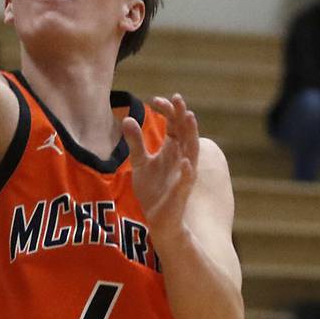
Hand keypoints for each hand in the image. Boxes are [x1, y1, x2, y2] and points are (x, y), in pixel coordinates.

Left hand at [122, 93, 198, 243]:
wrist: (158, 220)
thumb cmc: (153, 190)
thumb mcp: (140, 162)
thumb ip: (135, 141)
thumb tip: (127, 117)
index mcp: (173, 150)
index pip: (175, 125)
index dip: (168, 111)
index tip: (155, 99)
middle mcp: (181, 158)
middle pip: (185, 132)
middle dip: (182, 115)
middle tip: (176, 98)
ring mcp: (184, 174)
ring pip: (192, 151)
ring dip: (191, 134)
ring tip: (189, 117)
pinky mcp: (181, 192)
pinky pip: (187, 181)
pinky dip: (188, 171)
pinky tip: (185, 162)